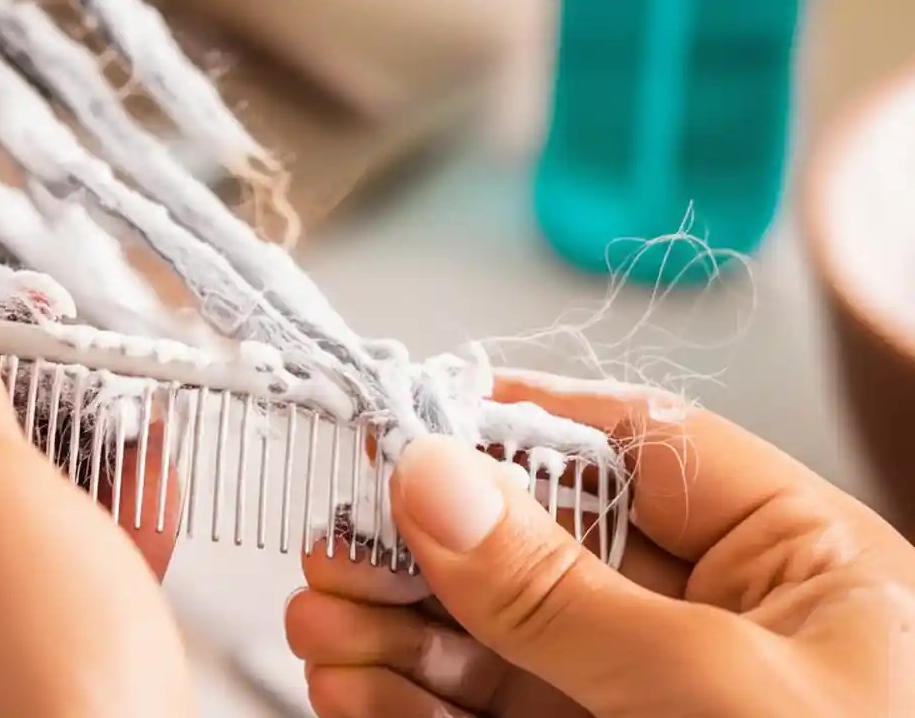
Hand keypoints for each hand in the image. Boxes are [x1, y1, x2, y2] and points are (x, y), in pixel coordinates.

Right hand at [287, 373, 914, 716]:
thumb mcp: (707, 689)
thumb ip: (561, 589)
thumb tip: (442, 481)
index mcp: (797, 565)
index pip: (641, 452)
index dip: (519, 427)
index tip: (412, 428)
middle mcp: (719, 628)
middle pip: (543, 548)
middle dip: (428, 547)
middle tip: (339, 543)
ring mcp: (648, 707)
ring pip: (499, 642)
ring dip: (397, 630)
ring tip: (320, 619)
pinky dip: (412, 706)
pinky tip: (354, 688)